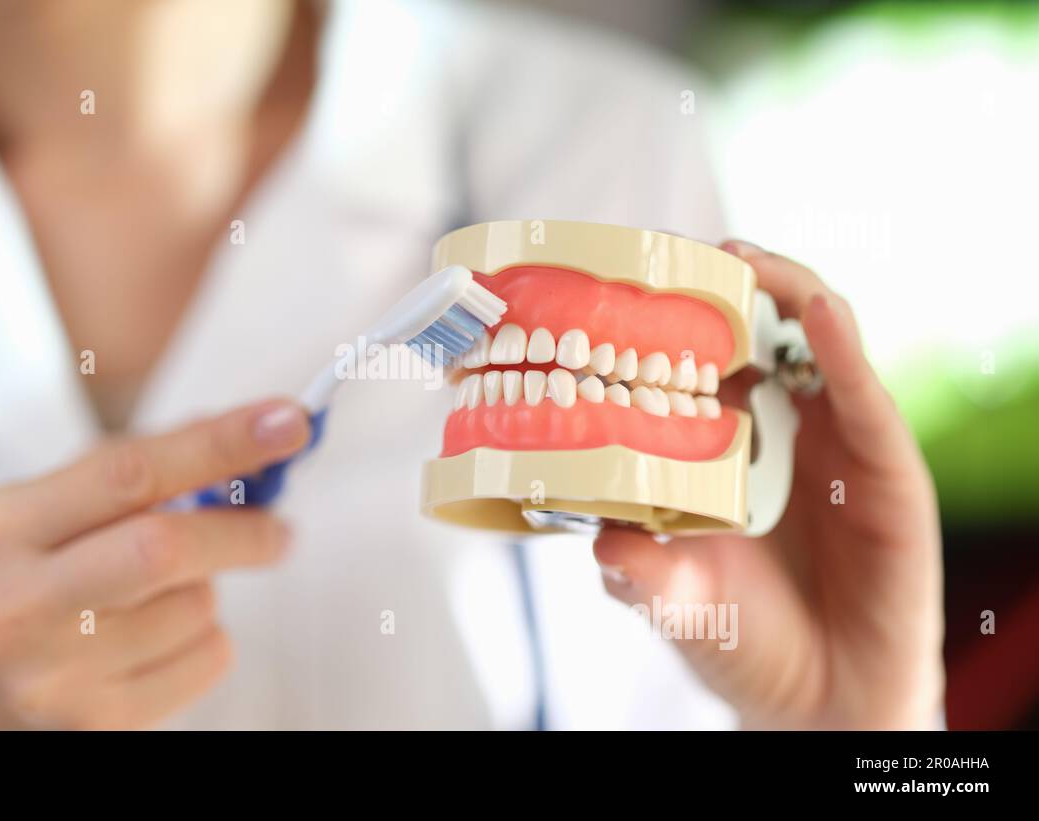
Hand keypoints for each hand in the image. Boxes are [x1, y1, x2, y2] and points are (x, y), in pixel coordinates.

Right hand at [0, 399, 308, 728]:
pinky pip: (204, 661)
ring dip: (209, 590)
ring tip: (166, 596)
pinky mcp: (91, 727)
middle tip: (280, 528)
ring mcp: (46, 677)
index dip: (219, 444)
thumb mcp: (55, 512)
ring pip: (194, 607)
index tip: (288, 420)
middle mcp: (7, 605)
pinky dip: (209, 640)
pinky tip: (161, 642)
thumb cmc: (33, 582)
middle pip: (162, 548)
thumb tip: (257, 437)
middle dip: (239, 532)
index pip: (128, 472)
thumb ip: (145, 467)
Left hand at [593, 241, 943, 728]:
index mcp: (725, 448)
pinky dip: (842, 352)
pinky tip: (817, 314)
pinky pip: (865, 400)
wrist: (820, 702)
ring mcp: (837, 446)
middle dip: (724, 284)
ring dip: (784, 290)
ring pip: (820, 342)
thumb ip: (639, 571)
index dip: (669, 318)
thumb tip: (602, 542)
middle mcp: (783, 434)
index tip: (625, 283)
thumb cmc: (741, 638)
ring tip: (741, 259)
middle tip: (681, 254)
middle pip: (761, 331)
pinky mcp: (888, 474)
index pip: (699, 360)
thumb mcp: (672, 599)